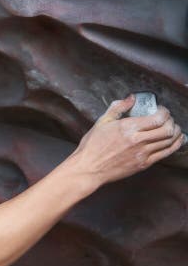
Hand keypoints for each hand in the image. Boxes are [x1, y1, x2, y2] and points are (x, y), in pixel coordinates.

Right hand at [69, 94, 183, 186]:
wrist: (89, 168)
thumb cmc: (92, 146)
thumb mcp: (102, 122)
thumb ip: (118, 108)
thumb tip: (131, 98)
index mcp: (127, 128)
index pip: (158, 118)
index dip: (165, 112)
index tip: (161, 110)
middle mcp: (137, 140)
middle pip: (167, 129)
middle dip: (172, 121)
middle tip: (168, 119)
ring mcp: (142, 153)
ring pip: (169, 141)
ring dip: (176, 132)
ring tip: (173, 128)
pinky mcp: (144, 164)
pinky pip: (166, 153)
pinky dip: (175, 145)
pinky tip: (175, 140)